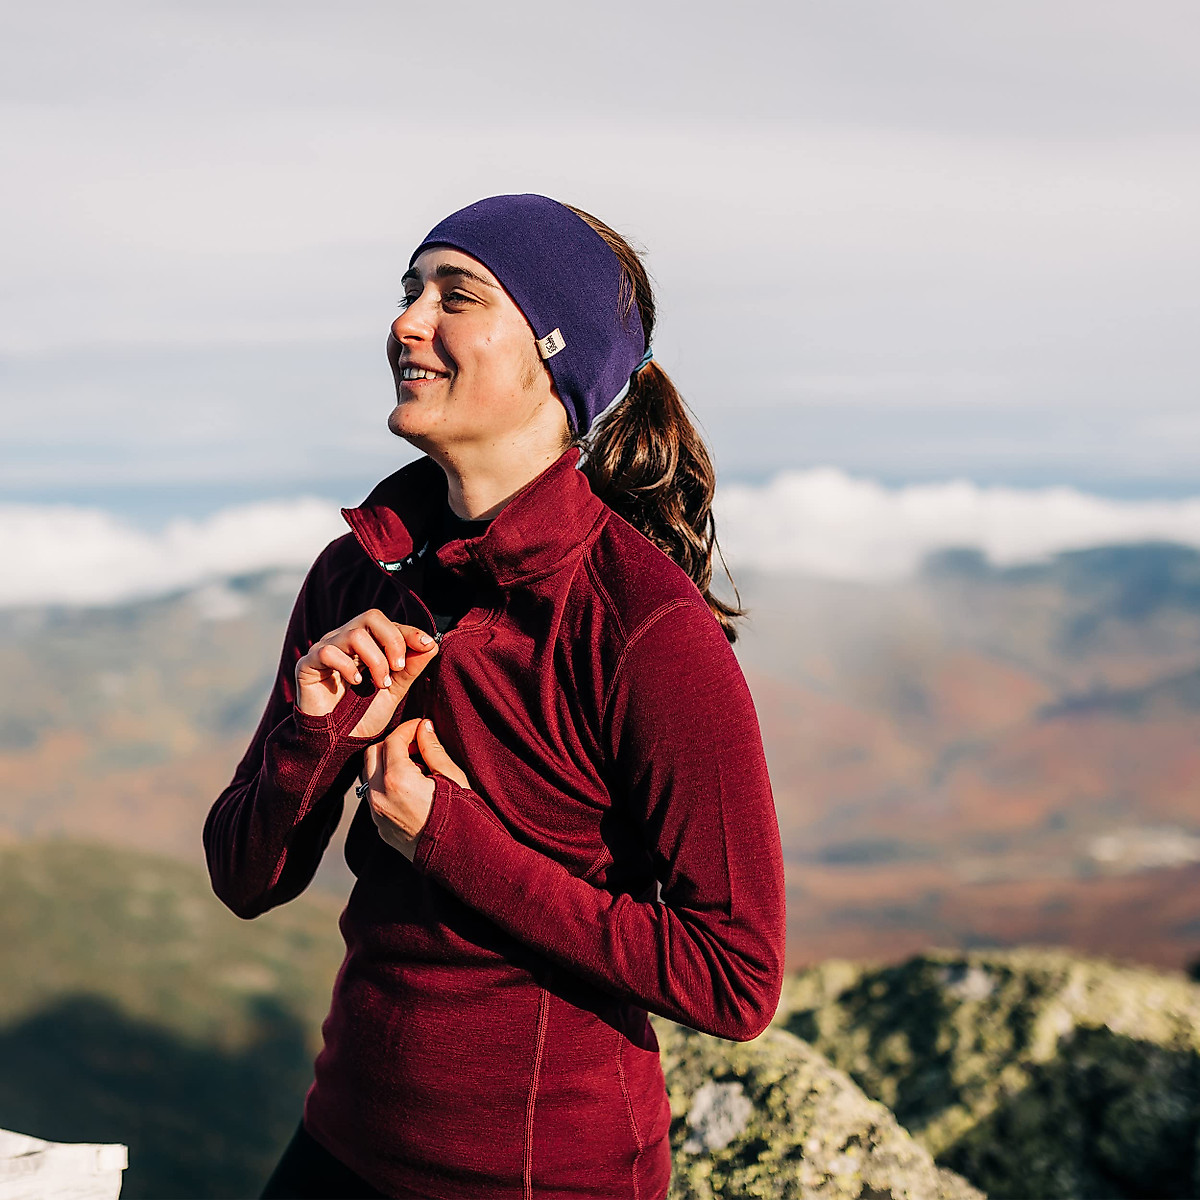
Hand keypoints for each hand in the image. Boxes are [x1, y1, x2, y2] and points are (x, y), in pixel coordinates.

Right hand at [295, 609, 437, 738]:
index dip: (409, 631)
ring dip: (375, 660)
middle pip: (371, 617)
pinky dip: (348, 667)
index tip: (426, 644)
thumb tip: (431, 644)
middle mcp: (344, 640)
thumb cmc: (364, 713)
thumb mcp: (395, 689)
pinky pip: (327, 652)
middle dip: (392, 641)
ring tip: (380, 684)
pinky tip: (356, 683)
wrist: (338, 741)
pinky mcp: (307, 664)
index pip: (388, 624)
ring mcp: (325, 648)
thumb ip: (411, 667)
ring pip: (354, 634)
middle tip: (398, 668)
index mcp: (367, 642)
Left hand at [361, 717, 470, 860]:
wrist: (461, 858)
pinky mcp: (379, 827)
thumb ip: (433, 749)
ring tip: (414, 765)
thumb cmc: (463, 817)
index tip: (421, 727)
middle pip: (372, 753)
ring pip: (368, 774)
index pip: (392, 740)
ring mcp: (376, 814)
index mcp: (398, 780)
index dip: (407, 728)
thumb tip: (423, 727)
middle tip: (417, 744)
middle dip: (393, 743)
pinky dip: (384, 782)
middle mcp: (379, 796)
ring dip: (385, 762)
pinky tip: (410, 786)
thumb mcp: (453, 778)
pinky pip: (372, 794)